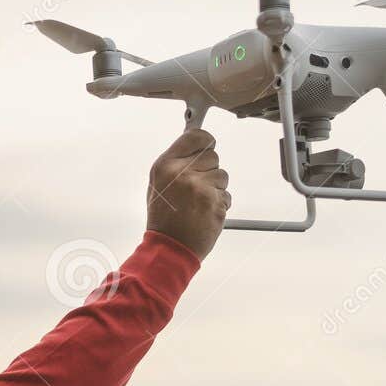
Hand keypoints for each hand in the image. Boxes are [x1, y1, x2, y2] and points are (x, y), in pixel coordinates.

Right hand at [146, 127, 230, 259]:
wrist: (170, 248)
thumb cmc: (164, 220)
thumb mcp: (158, 185)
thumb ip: (176, 163)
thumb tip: (195, 147)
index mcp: (166, 166)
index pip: (195, 137)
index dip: (205, 141)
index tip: (206, 145)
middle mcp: (183, 173)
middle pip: (213, 156)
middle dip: (209, 170)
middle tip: (196, 188)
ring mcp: (200, 188)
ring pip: (222, 175)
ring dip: (215, 188)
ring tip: (198, 203)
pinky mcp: (215, 203)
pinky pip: (226, 195)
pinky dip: (219, 204)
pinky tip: (204, 213)